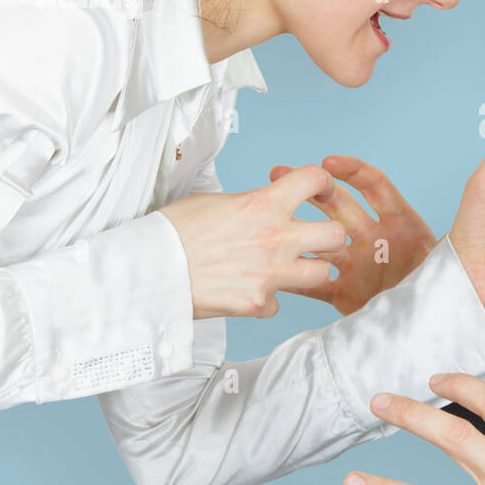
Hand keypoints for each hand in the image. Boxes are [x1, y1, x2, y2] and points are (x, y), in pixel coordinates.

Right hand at [157, 165, 345, 319]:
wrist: (147, 271)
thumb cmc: (172, 232)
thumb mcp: (215, 201)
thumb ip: (251, 204)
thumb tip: (263, 206)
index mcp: (264, 204)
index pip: (315, 179)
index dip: (321, 183)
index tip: (316, 191)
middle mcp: (275, 237)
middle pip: (337, 235)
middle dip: (329, 236)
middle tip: (313, 239)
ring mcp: (270, 273)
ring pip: (322, 273)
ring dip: (307, 271)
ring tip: (286, 269)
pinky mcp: (257, 303)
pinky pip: (279, 304)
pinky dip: (267, 300)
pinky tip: (247, 291)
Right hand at [269, 156, 437, 315]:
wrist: (443, 329)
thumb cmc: (452, 287)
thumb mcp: (453, 257)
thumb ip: (447, 240)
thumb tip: (472, 201)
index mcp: (402, 223)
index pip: (374, 185)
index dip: (352, 170)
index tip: (328, 163)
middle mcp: (374, 238)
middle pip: (337, 205)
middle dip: (308, 189)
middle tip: (280, 175)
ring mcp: (356, 264)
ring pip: (317, 239)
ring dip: (292, 227)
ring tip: (263, 212)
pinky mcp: (344, 293)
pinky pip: (311, 283)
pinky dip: (291, 277)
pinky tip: (266, 268)